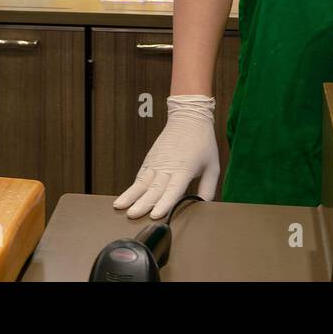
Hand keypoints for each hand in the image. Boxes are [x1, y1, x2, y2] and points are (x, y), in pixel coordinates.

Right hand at [114, 95, 219, 219]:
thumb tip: (202, 206)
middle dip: (142, 204)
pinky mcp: (150, 159)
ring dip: (131, 195)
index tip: (154, 215)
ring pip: (142, 182)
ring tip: (119, 206)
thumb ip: (208, 188)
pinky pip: (140, 175)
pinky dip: (132, 187)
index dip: (164, 203)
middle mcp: (168, 167)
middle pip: (153, 189)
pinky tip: (124, 197)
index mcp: (184, 169)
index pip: (173, 190)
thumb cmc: (203, 142)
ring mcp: (157, 162)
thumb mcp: (213, 166)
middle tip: (131, 216)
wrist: (189, 117)